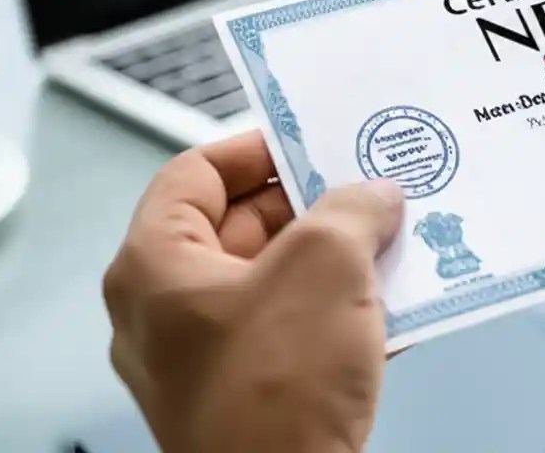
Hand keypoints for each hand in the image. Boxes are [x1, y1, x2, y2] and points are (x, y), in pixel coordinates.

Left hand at [103, 132, 403, 452]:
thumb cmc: (280, 380)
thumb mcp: (326, 264)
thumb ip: (352, 209)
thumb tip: (375, 196)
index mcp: (153, 266)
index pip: (194, 173)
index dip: (256, 147)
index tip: (314, 142)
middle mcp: (163, 311)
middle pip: (237, 227)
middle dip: (311, 206)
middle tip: (370, 189)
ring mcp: (200, 362)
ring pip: (270, 284)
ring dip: (332, 260)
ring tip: (390, 242)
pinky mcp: (240, 401)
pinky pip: (286, 335)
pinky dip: (332, 314)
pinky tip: (389, 307)